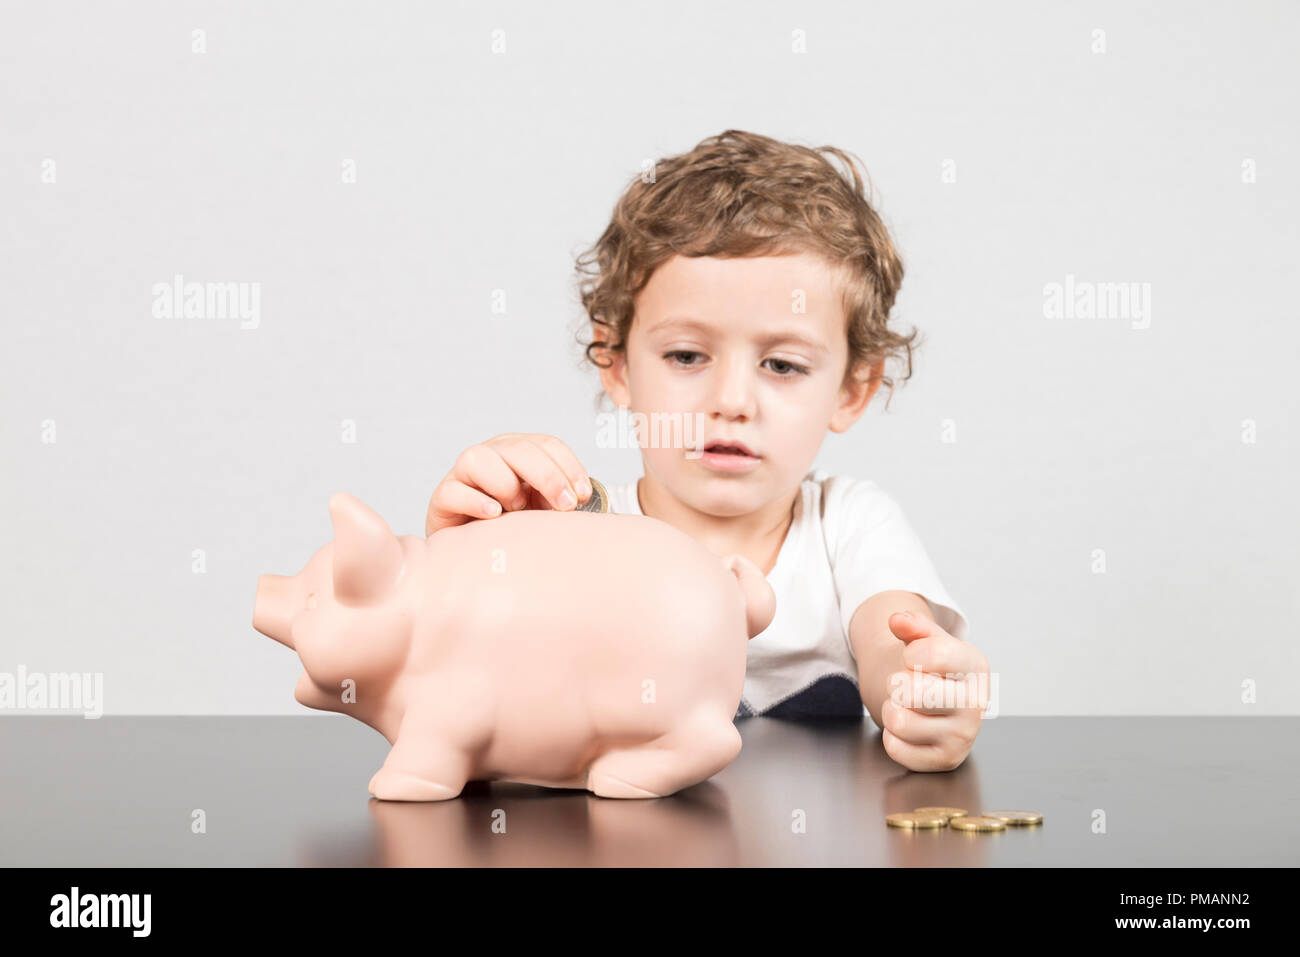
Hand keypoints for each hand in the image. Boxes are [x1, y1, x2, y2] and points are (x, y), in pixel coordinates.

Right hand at [425, 433, 592, 535]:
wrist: (474, 556)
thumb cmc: (513, 529)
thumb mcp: (543, 511)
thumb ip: (560, 501)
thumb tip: (583, 501)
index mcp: (519, 453)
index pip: (547, 444)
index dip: (568, 465)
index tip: (582, 495)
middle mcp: (491, 456)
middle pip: (518, 448)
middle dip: (547, 476)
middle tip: (564, 506)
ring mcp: (463, 475)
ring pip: (479, 457)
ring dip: (505, 484)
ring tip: (517, 510)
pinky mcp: (443, 498)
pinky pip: (454, 490)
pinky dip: (476, 501)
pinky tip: (494, 515)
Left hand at [878, 611, 989, 771]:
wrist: (936, 704)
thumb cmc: (931, 670)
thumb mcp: (925, 641)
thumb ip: (912, 626)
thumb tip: (897, 620)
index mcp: (976, 667)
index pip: (933, 654)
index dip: (910, 654)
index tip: (915, 658)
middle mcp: (976, 704)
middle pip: (911, 692)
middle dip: (896, 684)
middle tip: (908, 686)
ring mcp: (963, 736)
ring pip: (899, 722)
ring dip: (892, 710)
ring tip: (908, 706)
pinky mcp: (946, 760)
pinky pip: (895, 748)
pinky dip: (891, 737)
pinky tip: (909, 728)